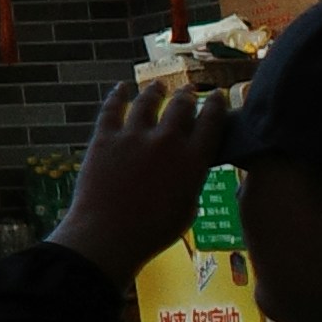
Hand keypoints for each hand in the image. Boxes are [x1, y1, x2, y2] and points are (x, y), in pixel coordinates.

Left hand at [55, 78, 234, 277]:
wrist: (109, 234)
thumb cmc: (153, 230)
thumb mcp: (188, 207)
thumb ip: (190, 179)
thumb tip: (189, 165)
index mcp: (193, 160)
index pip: (211, 121)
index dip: (215, 104)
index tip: (217, 95)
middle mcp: (166, 141)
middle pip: (180, 106)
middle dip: (186, 95)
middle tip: (187, 90)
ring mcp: (133, 137)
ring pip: (147, 101)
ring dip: (155, 91)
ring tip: (158, 86)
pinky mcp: (105, 138)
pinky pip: (112, 108)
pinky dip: (117, 95)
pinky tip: (121, 88)